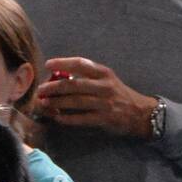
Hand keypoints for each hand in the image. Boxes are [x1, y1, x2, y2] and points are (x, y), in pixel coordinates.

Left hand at [37, 56, 155, 137]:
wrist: (140, 113)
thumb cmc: (117, 93)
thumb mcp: (106, 79)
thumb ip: (87, 76)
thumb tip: (58, 76)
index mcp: (103, 73)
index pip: (80, 63)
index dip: (62, 63)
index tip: (47, 64)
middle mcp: (104, 86)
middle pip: (74, 84)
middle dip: (54, 87)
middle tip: (41, 89)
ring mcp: (105, 103)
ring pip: (75, 102)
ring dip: (57, 103)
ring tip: (44, 103)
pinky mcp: (104, 118)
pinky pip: (81, 118)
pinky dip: (67, 119)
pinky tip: (57, 118)